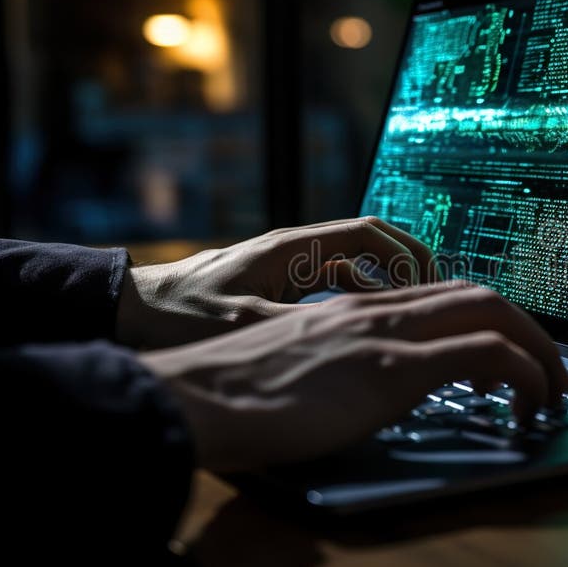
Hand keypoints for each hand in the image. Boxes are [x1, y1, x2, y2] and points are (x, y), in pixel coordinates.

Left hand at [116, 217, 438, 348]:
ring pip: (353, 263)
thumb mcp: (244, 326)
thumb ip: (302, 325)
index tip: (430, 282)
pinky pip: (333, 282)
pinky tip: (366, 324)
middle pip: (368, 242)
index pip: (367, 233)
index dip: (405, 253)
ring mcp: (286, 267)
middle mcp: (294, 250)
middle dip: (406, 263)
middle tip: (435, 295)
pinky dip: (358, 296)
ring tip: (411, 311)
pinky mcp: (277, 286)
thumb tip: (357, 332)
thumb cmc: (178, 316)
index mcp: (291, 248)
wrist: (132, 311)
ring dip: (384, 280)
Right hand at [139, 282, 567, 470]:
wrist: (195, 398)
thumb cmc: (231, 394)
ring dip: (536, 348)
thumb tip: (358, 392)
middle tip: (547, 369)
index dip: (483, 318)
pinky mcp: (391, 367)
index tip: (504, 351)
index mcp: (354, 309)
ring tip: (550, 388)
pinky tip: (529, 401)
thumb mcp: (296, 369)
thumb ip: (335, 366)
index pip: (441, 296)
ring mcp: (385, 333)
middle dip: (526, 329)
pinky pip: (485, 353)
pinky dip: (522, 371)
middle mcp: (376, 309)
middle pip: (478, 294)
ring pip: (490, 311)